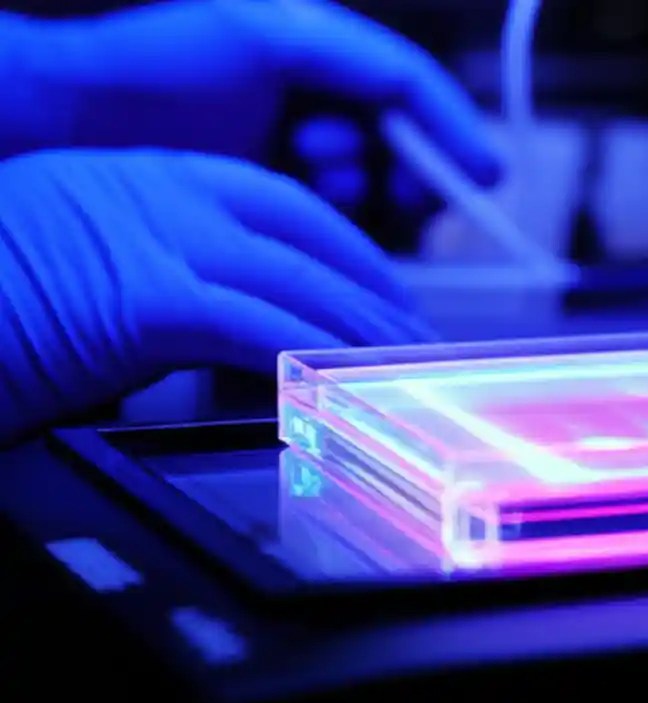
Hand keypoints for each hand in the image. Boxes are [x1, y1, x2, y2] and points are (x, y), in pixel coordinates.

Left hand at [0, 0, 499, 184]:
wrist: (69, 117)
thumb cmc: (155, 60)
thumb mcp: (267, 34)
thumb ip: (360, 61)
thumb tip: (428, 107)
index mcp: (323, 54)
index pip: (413, 91)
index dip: (454, 132)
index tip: (483, 175)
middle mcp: (317, 103)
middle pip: (404, 146)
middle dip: (406, 164)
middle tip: (389, 182)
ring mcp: (294, 155)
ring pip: (374, 188)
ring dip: (363, 186)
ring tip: (315, 167)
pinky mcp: (272, 202)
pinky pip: (336, 221)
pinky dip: (337, 217)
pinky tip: (305, 197)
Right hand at [0, 149, 434, 444]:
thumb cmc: (2, 307)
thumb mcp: (97, 272)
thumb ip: (175, 284)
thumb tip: (243, 338)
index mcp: (154, 178)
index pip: (286, 208)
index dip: (351, 254)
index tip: (387, 292)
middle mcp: (165, 193)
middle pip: (309, 241)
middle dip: (375, 296)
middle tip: (417, 341)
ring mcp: (160, 238)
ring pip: (298, 285)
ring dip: (361, 336)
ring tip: (401, 374)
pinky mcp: (150, 300)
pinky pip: (261, 332)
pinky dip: (312, 363)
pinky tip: (342, 389)